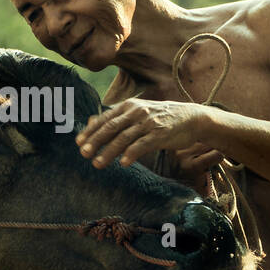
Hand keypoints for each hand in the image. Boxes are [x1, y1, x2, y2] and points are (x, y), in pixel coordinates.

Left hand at [76, 99, 215, 168]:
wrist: (191, 117)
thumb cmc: (161, 118)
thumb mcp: (138, 112)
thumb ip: (117, 118)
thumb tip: (92, 122)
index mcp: (129, 106)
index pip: (105, 119)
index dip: (91, 131)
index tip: (79, 142)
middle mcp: (136, 112)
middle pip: (111, 128)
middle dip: (95, 141)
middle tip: (83, 153)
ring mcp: (148, 123)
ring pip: (123, 138)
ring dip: (108, 152)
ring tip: (98, 163)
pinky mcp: (160, 134)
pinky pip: (142, 145)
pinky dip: (131, 154)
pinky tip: (123, 163)